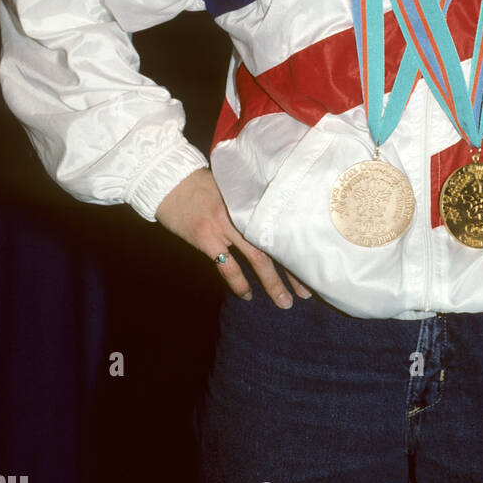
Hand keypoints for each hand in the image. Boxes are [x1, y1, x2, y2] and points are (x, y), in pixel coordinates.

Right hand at [154, 167, 311, 306]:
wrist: (170, 180)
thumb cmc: (202, 183)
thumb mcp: (233, 188)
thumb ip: (251, 205)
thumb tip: (272, 224)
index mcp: (255, 198)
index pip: (282, 225)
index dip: (298, 247)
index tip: (312, 263)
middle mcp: (245, 212)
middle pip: (276, 244)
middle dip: (292, 272)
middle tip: (306, 293)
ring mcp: (225, 225)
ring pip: (257, 258)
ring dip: (272, 282)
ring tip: (284, 302)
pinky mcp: (206, 237)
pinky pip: (227, 266)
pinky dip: (239, 283)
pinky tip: (247, 295)